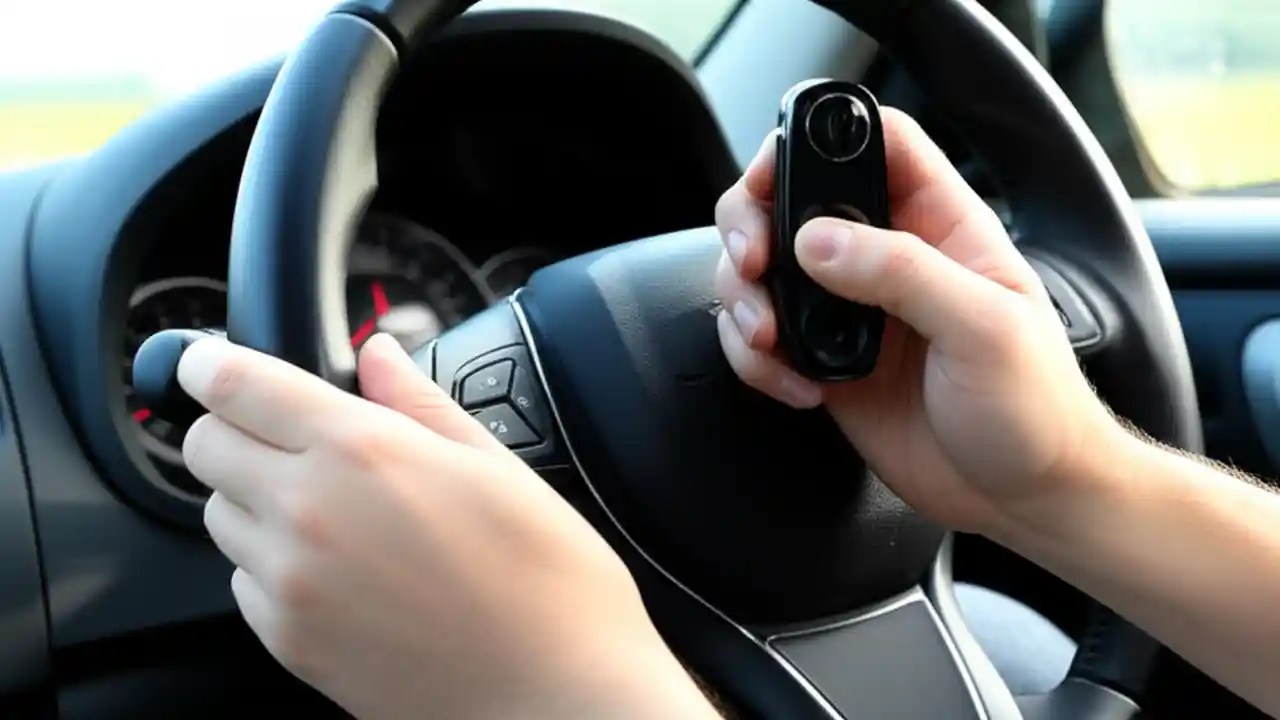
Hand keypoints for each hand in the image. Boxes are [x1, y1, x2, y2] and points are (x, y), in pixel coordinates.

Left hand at [178, 334, 717, 719]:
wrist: (556, 696)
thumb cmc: (547, 581)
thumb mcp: (497, 466)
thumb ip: (419, 401)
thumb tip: (379, 354)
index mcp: (362, 449)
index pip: (236, 386)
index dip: (211, 365)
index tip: (210, 364)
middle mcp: (307, 512)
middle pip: (206, 447)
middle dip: (234, 429)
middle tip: (289, 436)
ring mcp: (291, 584)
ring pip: (218, 514)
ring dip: (253, 498)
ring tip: (331, 510)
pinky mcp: (289, 642)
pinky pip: (241, 582)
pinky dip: (269, 564)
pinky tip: (337, 568)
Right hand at [713, 109, 1123, 533]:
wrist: (1026, 497)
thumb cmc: (1036, 409)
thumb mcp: (984, 328)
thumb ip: (903, 273)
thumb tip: (817, 240)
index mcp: (941, 225)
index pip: (876, 144)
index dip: (817, 137)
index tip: (772, 174)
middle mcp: (888, 258)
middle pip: (792, 198)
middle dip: (750, 222)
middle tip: (751, 261)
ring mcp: (850, 311)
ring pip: (764, 271)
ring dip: (743, 298)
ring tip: (768, 338)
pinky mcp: (825, 364)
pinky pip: (763, 341)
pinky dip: (755, 360)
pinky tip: (797, 387)